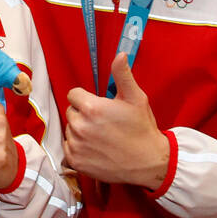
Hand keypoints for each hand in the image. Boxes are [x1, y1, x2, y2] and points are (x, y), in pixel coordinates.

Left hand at [64, 53, 169, 187]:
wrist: (148, 162)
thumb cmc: (142, 129)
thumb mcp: (136, 99)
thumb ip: (123, 75)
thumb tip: (120, 55)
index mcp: (92, 108)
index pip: (73, 95)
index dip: (86, 99)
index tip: (99, 106)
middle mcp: (80, 126)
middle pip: (71, 112)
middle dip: (83, 114)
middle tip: (102, 122)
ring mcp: (76, 145)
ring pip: (69, 129)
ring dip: (80, 130)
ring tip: (101, 136)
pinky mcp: (76, 161)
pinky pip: (68, 147)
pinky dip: (78, 147)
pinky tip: (95, 148)